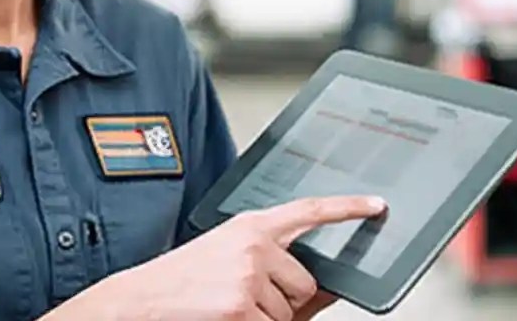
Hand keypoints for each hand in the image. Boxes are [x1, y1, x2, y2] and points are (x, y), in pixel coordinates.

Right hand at [50, 195, 386, 320]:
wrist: (140, 301)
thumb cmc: (183, 282)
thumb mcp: (228, 261)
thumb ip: (279, 269)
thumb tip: (327, 285)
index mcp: (249, 226)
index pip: (307, 211)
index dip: (346, 208)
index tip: (376, 206)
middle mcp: (252, 245)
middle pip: (306, 283)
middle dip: (284, 300)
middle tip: (241, 298)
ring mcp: (248, 275)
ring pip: (289, 312)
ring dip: (264, 319)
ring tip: (224, 307)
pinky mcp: (241, 306)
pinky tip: (223, 316)